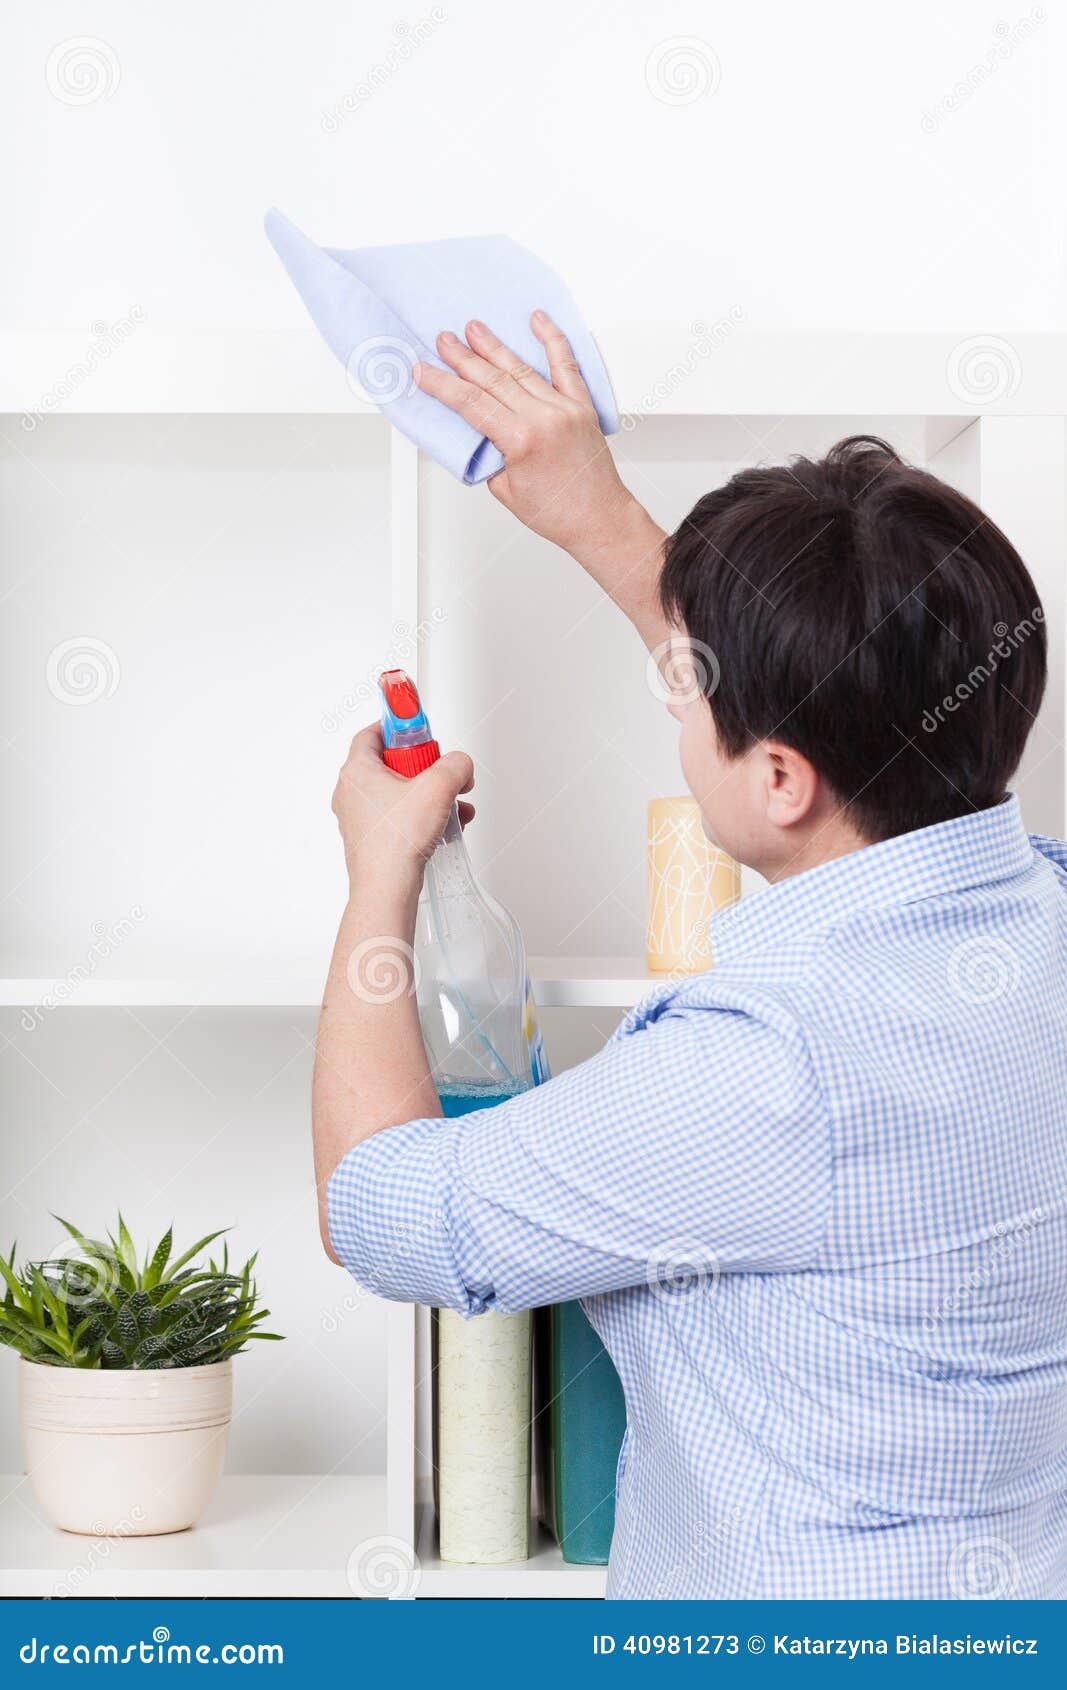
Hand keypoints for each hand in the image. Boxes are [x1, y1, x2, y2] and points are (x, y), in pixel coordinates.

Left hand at [332, 725, 473, 896]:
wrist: (386, 888)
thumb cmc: (396, 842)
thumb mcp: (437, 788)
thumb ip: (455, 765)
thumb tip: (460, 765)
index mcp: (357, 772)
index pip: (373, 733)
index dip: (398, 727)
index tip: (416, 727)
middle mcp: (352, 794)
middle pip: (391, 764)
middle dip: (425, 769)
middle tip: (440, 774)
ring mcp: (359, 819)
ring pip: (399, 794)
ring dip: (429, 796)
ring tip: (453, 805)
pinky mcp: (371, 840)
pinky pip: (399, 818)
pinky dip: (422, 818)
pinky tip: (446, 827)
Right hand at [413, 313, 639, 561]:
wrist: (600, 521)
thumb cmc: (558, 513)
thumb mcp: (506, 490)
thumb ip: (489, 455)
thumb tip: (477, 430)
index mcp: (522, 440)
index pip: (472, 403)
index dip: (443, 385)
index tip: (424, 371)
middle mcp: (545, 418)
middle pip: (493, 379)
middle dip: (463, 358)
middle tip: (443, 340)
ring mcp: (565, 409)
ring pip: (522, 369)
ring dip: (494, 347)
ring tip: (473, 329)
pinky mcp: (582, 406)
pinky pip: (566, 366)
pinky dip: (552, 340)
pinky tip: (538, 320)